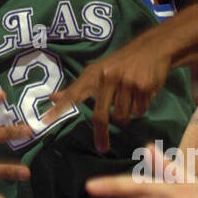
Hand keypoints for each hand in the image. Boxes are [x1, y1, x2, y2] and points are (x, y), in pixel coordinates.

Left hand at [43, 31, 173, 153]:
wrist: (153, 48)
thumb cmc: (120, 63)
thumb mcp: (96, 71)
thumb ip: (76, 88)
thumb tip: (52, 97)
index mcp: (93, 74)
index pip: (72, 94)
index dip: (59, 109)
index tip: (44, 122)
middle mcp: (107, 77)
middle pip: (100, 116)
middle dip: (101, 135)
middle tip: (102, 149)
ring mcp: (126, 82)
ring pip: (122, 116)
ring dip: (126, 116)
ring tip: (130, 101)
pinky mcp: (143, 86)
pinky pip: (139, 111)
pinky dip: (140, 108)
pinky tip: (142, 95)